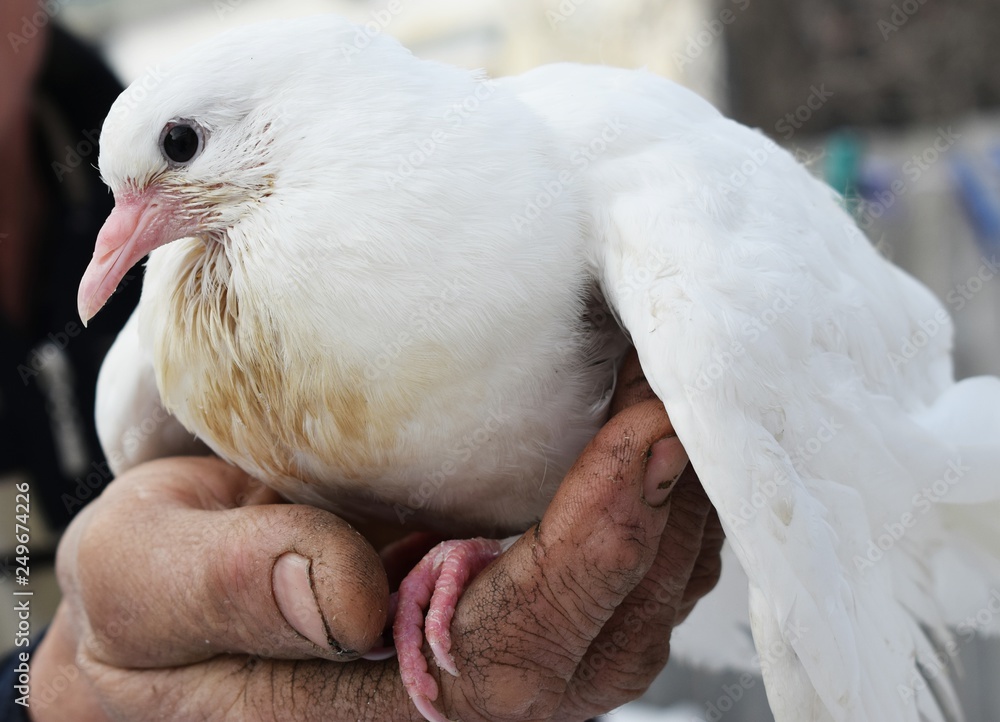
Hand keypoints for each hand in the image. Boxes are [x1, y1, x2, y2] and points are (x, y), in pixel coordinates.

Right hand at [29, 351, 722, 720]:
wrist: (171, 619)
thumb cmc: (152, 609)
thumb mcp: (143, 586)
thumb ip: (230, 591)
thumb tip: (349, 595)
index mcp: (387, 709)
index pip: (518, 646)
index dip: (592, 545)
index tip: (643, 435)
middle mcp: (471, 697)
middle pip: (614, 629)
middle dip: (664, 505)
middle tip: (690, 379)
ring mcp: (509, 659)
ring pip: (639, 606)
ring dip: (676, 501)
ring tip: (686, 387)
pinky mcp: (519, 613)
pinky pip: (620, 575)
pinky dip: (654, 502)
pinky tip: (654, 432)